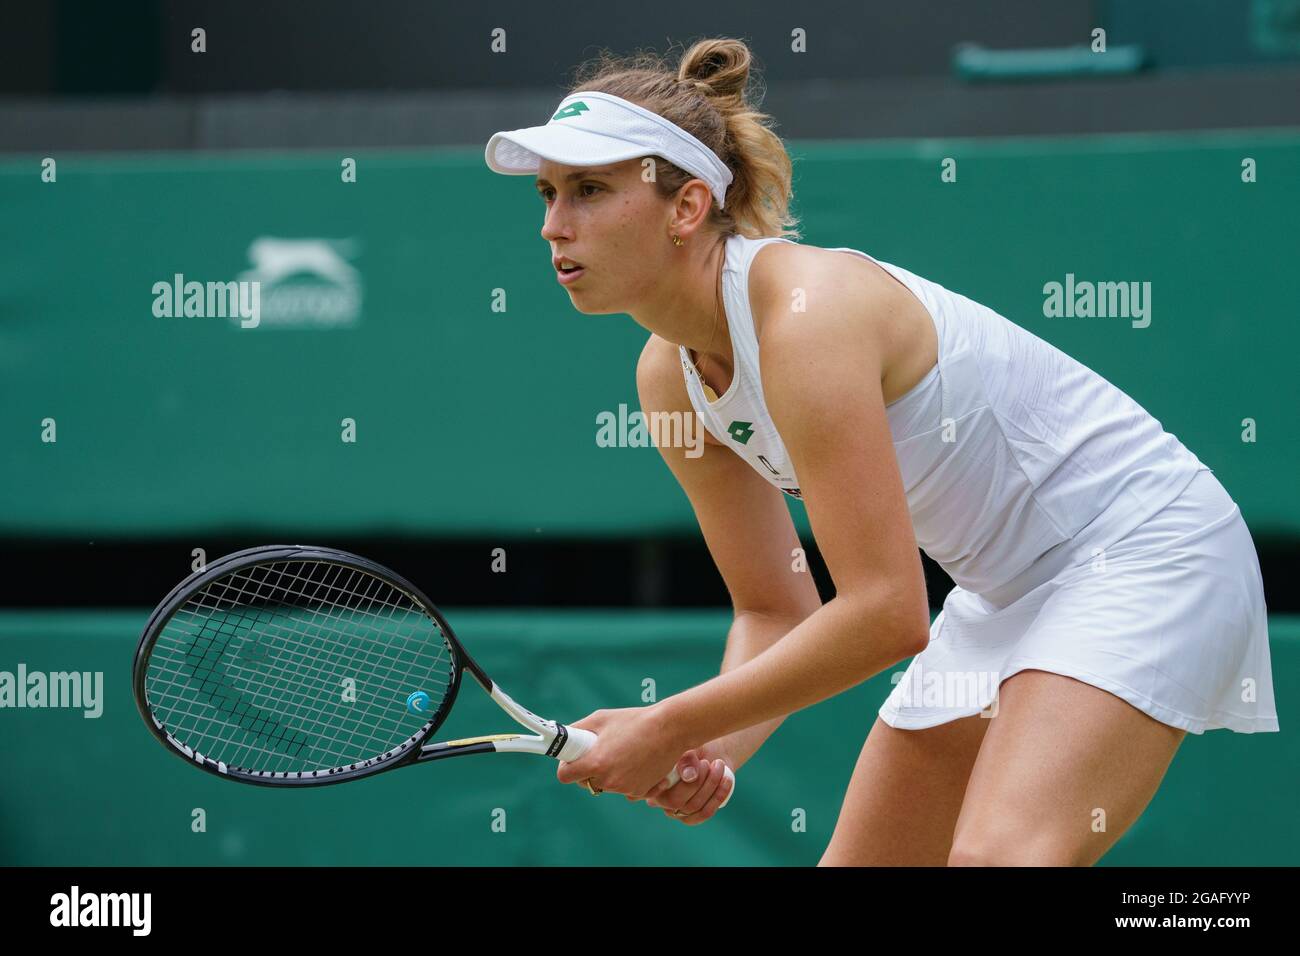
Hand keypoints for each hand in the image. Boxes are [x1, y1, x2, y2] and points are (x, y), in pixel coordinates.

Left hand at [555, 705, 685, 799]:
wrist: (669, 729)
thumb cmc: (634, 721)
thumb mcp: (601, 719)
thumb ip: (578, 729)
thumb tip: (564, 736)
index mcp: (596, 762)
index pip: (565, 776)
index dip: (566, 767)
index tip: (571, 760)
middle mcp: (608, 780)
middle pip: (584, 782)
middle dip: (587, 770)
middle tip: (598, 753)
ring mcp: (624, 788)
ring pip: (605, 785)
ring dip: (608, 774)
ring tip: (622, 752)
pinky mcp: (639, 791)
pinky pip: (624, 788)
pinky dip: (626, 778)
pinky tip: (636, 761)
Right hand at [644, 745, 736, 824]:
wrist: (711, 754)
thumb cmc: (694, 748)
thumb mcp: (689, 747)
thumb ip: (685, 759)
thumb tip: (690, 777)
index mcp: (652, 782)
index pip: (656, 788)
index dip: (669, 780)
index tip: (694, 761)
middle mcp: (660, 800)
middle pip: (676, 801)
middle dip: (697, 780)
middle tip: (707, 762)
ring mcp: (676, 812)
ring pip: (694, 807)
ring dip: (710, 785)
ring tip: (718, 765)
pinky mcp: (693, 817)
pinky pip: (706, 812)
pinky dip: (718, 796)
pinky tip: (726, 779)